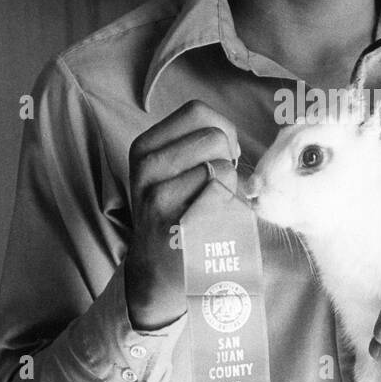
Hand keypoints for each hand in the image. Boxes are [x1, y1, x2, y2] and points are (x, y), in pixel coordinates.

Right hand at [125, 100, 239, 329]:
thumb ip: (201, 145)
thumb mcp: (174, 171)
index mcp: (146, 146)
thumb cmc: (178, 213)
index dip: (223, 129)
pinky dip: (228, 206)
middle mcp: (145, 164)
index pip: (197, 111)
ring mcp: (155, 192)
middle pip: (214, 136)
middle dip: (228, 159)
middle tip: (216, 186)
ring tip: (213, 204)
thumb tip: (234, 142)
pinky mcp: (172, 219)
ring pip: (220, 165)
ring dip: (229, 186)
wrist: (157, 269)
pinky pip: (220, 193)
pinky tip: (212, 220)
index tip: (221, 156)